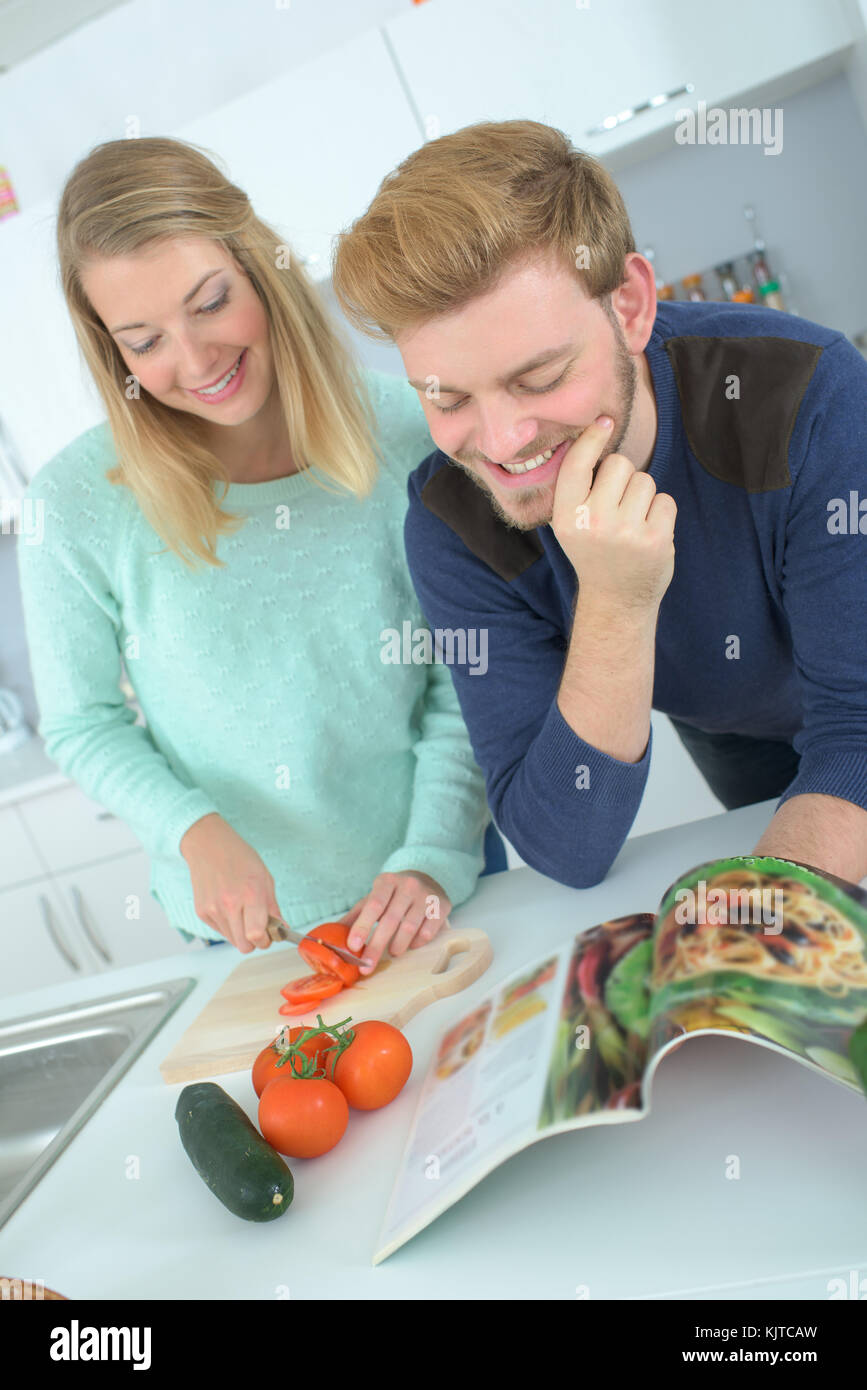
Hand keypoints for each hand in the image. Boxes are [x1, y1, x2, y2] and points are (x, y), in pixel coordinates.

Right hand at [179, 813, 281, 952]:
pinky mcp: (201, 912)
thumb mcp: (265, 878)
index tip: (269, 936)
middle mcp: (229, 904)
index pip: (257, 935)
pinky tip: (228, 907)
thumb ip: (273, 908)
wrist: (208, 845)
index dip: (265, 941)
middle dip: (254, 942)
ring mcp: (212, 909)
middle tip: (258, 928)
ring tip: (242, 912)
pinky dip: (228, 926)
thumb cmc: (239, 858)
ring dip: (240, 934)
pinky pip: (220, 932)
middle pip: (244, 946)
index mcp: (250, 894)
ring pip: (232, 941)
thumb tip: (282, 929)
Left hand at [340, 871, 451, 973]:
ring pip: (409, 928)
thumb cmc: (394, 894)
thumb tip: (331, 937)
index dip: (363, 927)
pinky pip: (428, 932)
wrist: (427, 878)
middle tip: (366, 966)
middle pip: (390, 921)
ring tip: (393, 951)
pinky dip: (417, 943)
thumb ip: (355, 916)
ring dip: (398, 946)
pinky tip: (411, 944)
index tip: (353, 946)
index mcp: (386, 881)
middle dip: (376, 947)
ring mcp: (426, 895)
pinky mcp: (442, 906)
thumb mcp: (373, 898)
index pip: (373, 905)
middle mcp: (408, 885)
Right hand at [551, 415, 676, 610]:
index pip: (577, 464)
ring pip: (645, 480)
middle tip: (617, 506)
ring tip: (633, 522)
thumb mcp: (570, 524)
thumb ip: (578, 487)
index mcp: (566, 517)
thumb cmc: (594, 552)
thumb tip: (598, 430)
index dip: (592, 438)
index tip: (604, 422)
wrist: (616, 600)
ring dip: (643, 496)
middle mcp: (592, 523)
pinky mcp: (655, 539)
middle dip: (623, 477)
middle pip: (619, 464)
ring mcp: (625, 532)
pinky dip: (661, 513)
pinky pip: (665, 500)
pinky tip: (648, 533)